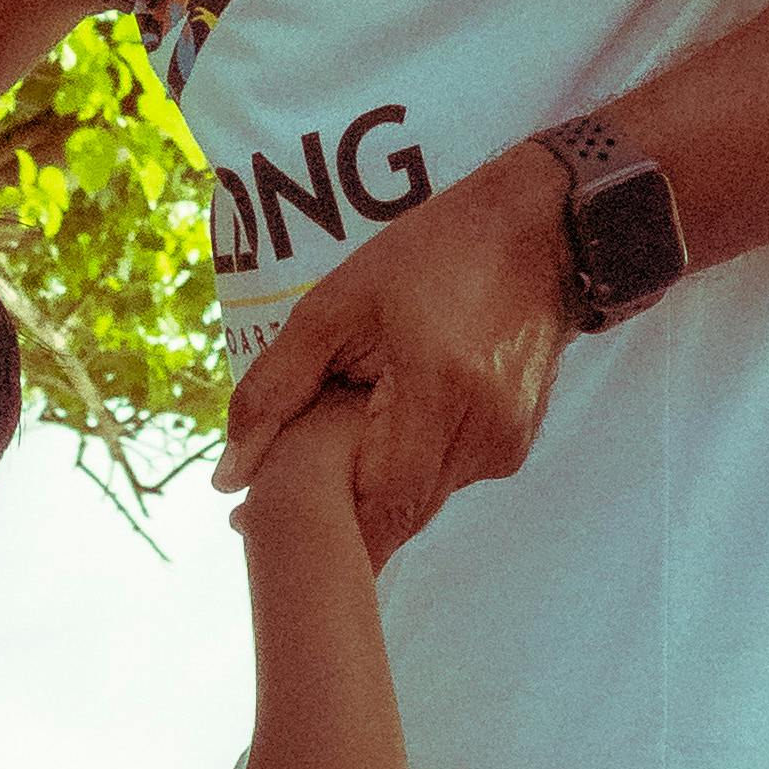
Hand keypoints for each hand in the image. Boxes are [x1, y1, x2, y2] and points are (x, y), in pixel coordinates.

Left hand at [214, 146, 575, 567]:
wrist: (540, 231)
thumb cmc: (432, 255)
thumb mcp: (334, 306)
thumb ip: (273, 390)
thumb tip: (228, 480)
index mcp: (437, 390)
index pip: (379, 508)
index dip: (328, 532)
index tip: (274, 537)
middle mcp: (481, 432)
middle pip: (398, 517)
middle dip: (341, 518)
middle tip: (280, 511)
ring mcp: (505, 446)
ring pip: (420, 505)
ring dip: (373, 492)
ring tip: (331, 454)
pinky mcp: (513, 447)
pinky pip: (445, 481)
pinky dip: (406, 469)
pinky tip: (385, 431)